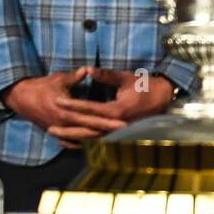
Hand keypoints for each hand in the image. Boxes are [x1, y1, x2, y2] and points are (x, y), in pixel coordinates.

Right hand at [5, 69, 127, 140]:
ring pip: (82, 138)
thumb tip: (88, 69)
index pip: (91, 118)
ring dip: (98, 139)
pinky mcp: (55, 132)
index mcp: (66, 111)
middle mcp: (64, 124)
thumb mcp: (59, 79)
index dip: (107, 121)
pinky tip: (94, 144)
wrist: (21, 98)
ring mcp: (59, 130)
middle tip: (125, 131)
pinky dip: (82, 143)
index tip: (122, 122)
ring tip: (116, 139)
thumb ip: (75, 77)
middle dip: (108, 131)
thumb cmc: (41, 86)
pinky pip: (70, 142)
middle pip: (90, 131)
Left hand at [43, 67, 174, 148]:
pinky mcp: (119, 134)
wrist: (162, 98)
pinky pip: (98, 141)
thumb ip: (106, 75)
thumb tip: (88, 70)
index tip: (56, 101)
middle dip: (68, 129)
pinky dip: (84, 142)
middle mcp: (116, 124)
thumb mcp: (125, 77)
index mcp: (117, 110)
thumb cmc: (144, 85)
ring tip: (57, 137)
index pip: (89, 108)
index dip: (71, 105)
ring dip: (74, 138)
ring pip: (92, 138)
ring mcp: (118, 132)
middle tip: (50, 129)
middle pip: (87, 129)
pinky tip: (71, 143)